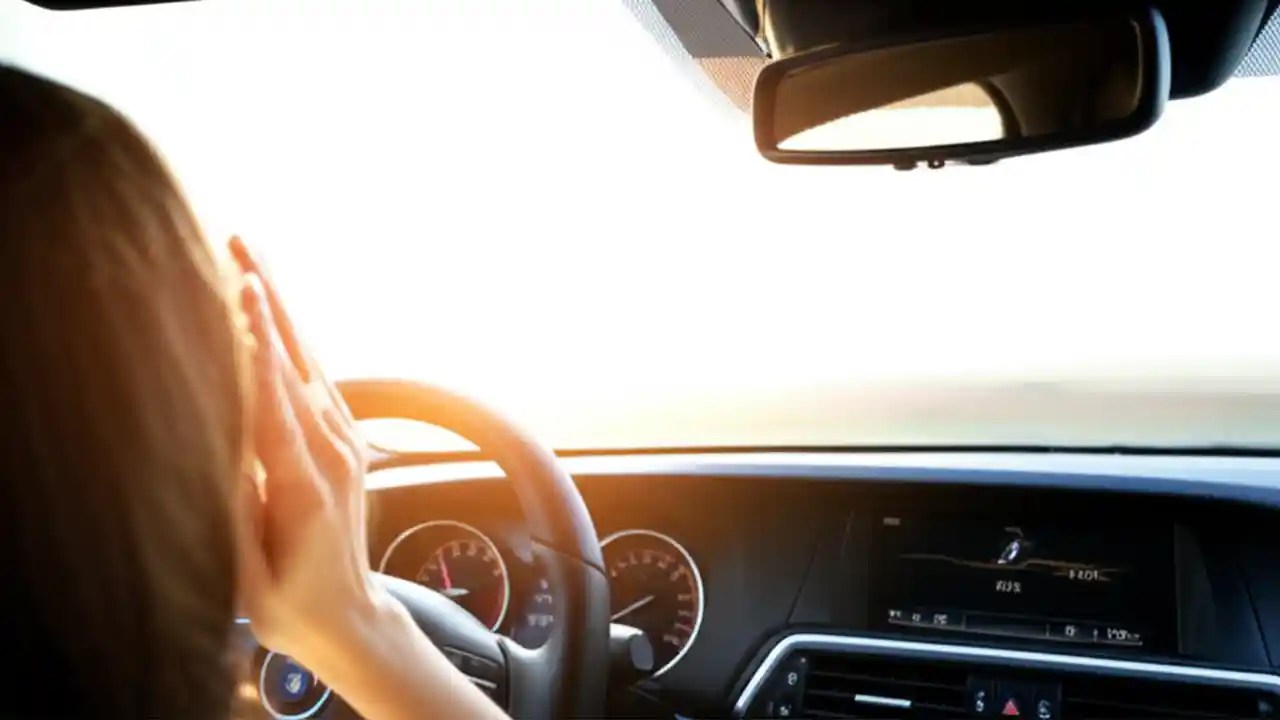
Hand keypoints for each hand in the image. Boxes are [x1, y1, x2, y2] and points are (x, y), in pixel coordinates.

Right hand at [229, 237, 391, 666]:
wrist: (349, 616)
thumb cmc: (291, 602)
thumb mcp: (248, 572)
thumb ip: (235, 509)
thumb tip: (217, 445)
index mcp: (309, 485)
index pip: (277, 403)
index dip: (260, 348)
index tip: (246, 296)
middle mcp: (335, 451)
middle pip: (297, 363)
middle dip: (269, 300)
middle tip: (242, 245)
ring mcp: (344, 441)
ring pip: (309, 361)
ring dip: (280, 308)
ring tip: (249, 258)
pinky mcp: (343, 439)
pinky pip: (315, 378)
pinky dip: (290, 338)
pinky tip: (270, 309)